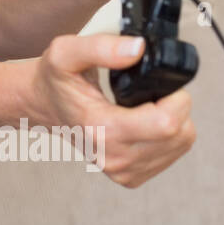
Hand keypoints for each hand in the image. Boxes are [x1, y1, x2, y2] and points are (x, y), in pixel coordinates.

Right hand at [25, 32, 196, 187]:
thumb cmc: (55, 80)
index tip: (162, 84)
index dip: (176, 99)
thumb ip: (102, 47)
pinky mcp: (130, 176)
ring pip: (180, 144)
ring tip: (146, 106)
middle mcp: (113, 156)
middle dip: (177, 107)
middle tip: (152, 92)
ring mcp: (122, 170)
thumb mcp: (66, 52)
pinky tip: (145, 122)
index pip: (166, 124)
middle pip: (179, 135)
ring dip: (174, 121)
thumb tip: (138, 49)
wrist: (43, 107)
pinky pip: (172, 154)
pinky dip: (168, 136)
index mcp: (101, 129)